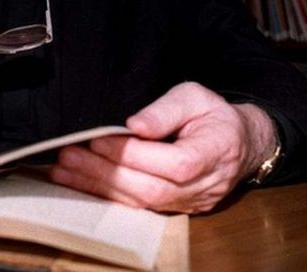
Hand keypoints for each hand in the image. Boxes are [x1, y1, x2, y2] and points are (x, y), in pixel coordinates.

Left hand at [49, 82, 276, 212]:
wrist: (241, 144)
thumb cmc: (214, 116)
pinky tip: (81, 183)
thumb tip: (133, 125)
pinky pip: (140, 207)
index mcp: (216, 152)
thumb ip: (165, 110)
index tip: (99, 139)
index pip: (174, 163)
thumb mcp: (195, 97)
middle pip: (152, 189)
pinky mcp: (177, 209)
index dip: (135, 155)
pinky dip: (108, 195)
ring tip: (65, 170)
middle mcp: (205, 185)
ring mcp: (192, 202)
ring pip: (142, 203)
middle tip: (69, 156)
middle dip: (106, 173)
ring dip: (100, 187)